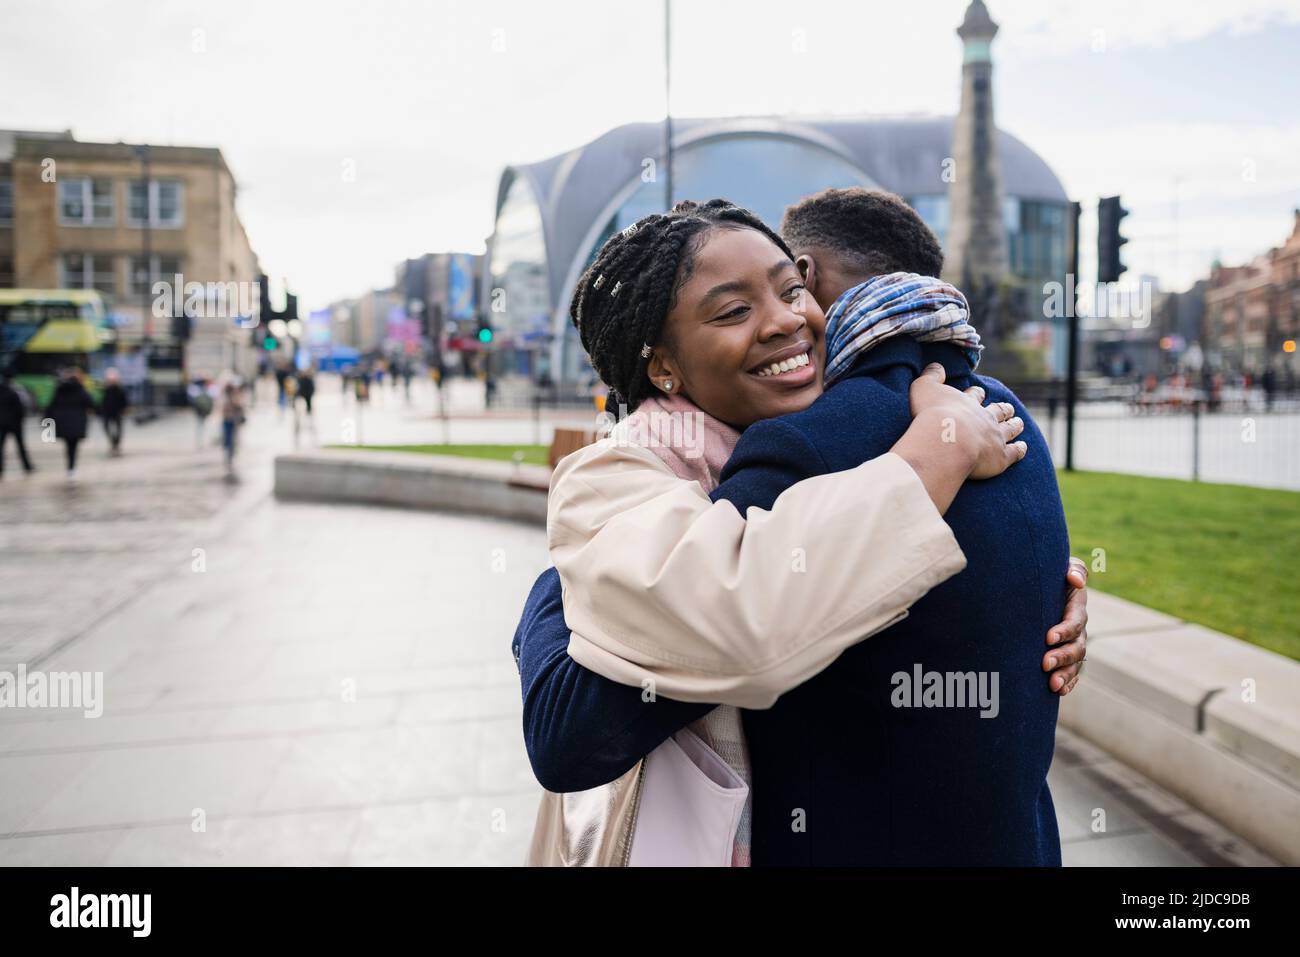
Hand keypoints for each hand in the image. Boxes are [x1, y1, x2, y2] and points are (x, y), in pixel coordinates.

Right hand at [907, 364, 1026, 480]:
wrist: (946, 441)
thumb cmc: (931, 415)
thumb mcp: (923, 388)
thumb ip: (931, 376)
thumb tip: (936, 365)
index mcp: (968, 403)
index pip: (975, 395)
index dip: (977, 394)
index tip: (980, 392)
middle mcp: (985, 418)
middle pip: (997, 411)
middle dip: (1003, 409)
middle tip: (1008, 408)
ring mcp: (995, 437)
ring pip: (1009, 429)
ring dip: (1014, 425)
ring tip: (1019, 422)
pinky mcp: (1000, 456)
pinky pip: (1014, 452)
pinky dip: (1019, 449)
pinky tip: (1022, 447)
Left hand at [1044, 557, 1087, 694]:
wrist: (1044, 588)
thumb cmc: (1051, 574)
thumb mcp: (1062, 567)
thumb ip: (1074, 569)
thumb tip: (1076, 580)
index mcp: (1076, 608)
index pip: (1074, 622)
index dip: (1064, 630)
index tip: (1047, 637)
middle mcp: (1078, 629)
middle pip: (1076, 646)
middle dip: (1062, 657)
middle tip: (1044, 663)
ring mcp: (1073, 644)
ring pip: (1075, 663)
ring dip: (1064, 674)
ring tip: (1052, 684)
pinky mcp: (1066, 655)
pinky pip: (1072, 673)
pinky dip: (1068, 683)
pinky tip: (1058, 692)